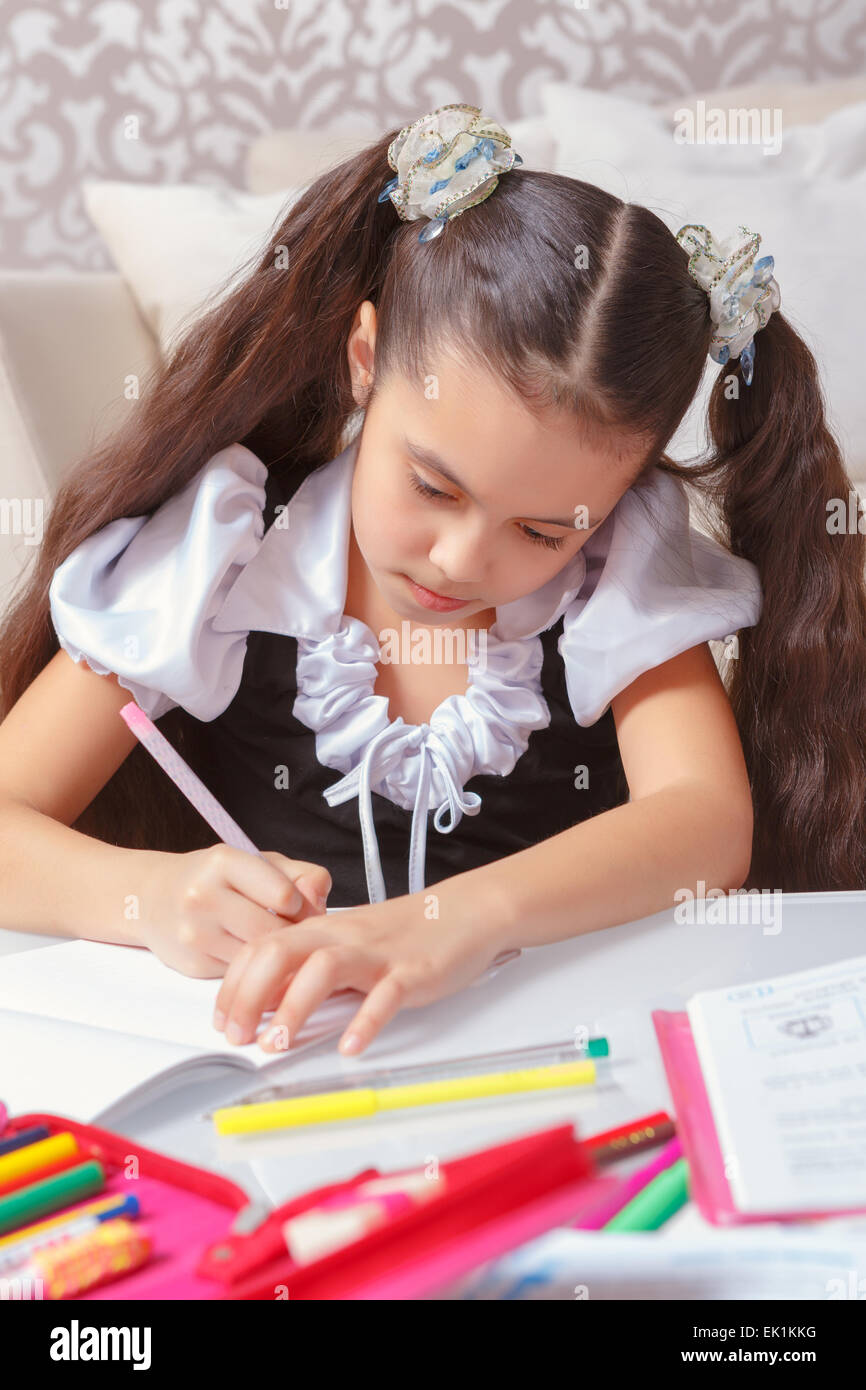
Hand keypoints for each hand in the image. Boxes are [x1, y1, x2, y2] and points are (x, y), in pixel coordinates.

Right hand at [137, 844, 331, 976]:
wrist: (153, 898)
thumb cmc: (216, 879)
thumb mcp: (258, 863)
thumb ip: (300, 875)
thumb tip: (320, 899)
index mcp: (223, 862)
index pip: (284, 895)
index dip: (300, 905)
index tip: (296, 906)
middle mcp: (203, 896)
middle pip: (273, 931)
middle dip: (292, 935)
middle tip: (294, 931)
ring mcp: (194, 933)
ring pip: (258, 957)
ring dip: (275, 955)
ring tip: (274, 941)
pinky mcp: (193, 963)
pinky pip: (242, 973)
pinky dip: (255, 969)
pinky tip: (252, 956)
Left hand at [212, 885, 505, 1055]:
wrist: (466, 911)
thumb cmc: (406, 933)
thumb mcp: (350, 944)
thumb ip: (312, 968)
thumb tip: (270, 1002)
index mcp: (324, 929)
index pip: (262, 948)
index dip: (234, 984)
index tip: (221, 1021)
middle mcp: (343, 937)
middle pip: (280, 952)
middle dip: (249, 996)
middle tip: (237, 1038)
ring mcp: (378, 953)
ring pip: (324, 969)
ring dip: (293, 1008)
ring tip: (278, 1045)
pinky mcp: (413, 971)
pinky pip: (386, 994)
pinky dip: (366, 1020)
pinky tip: (351, 1047)